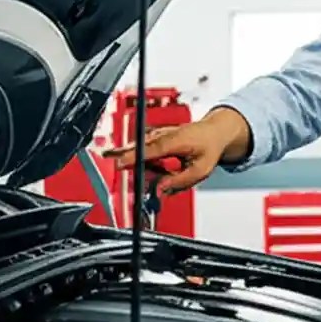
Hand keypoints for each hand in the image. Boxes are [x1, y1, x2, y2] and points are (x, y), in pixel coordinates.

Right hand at [102, 107, 251, 194]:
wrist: (214, 131)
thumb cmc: (209, 147)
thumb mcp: (201, 170)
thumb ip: (180, 181)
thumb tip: (160, 190)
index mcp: (176, 141)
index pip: (152, 149)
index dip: (135, 156)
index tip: (121, 163)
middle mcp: (165, 134)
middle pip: (139, 145)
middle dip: (123, 152)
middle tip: (106, 156)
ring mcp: (160, 134)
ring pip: (140, 146)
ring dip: (135, 158)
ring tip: (146, 165)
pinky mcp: (157, 136)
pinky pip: (144, 147)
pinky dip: (142, 157)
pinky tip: (147, 163)